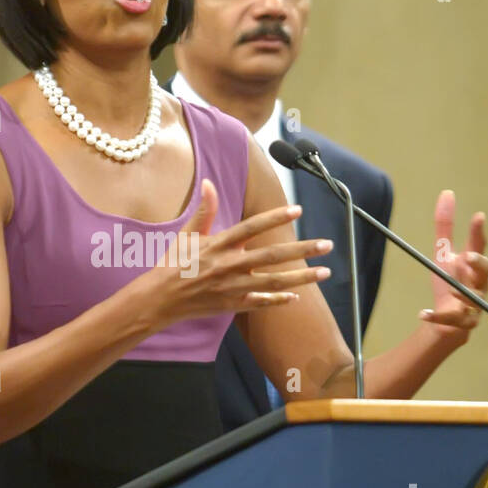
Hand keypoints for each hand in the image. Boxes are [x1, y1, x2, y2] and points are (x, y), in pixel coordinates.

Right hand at [140, 178, 332, 330]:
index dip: (275, 217)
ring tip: (325, 272)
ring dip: (302, 277)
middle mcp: (229, 265)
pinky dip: (279, 300)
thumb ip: (204, 210)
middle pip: (272, 256)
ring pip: (274, 282)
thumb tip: (207, 182)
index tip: (297, 209)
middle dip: (303, 250)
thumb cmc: (174, 263)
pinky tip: (298, 296)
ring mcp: (232, 287)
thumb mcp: (187, 234)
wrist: (160, 298)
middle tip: (327, 245)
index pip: (252, 227)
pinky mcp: (232, 305)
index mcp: (219, 245)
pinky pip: (261, 303)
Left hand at [418, 189, 487, 338]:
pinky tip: (422, 314)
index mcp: (472, 265)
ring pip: (473, 299)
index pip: (478, 246)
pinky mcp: (464, 322)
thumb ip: (445, 226)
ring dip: (461, 293)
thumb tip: (447, 193)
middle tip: (468, 256)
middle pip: (485, 272)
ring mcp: (474, 304)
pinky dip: (436, 317)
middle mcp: (478, 283)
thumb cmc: (450, 282)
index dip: (478, 232)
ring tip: (448, 289)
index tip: (478, 216)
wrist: (447, 320)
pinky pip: (451, 320)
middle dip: (479, 263)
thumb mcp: (443, 253)